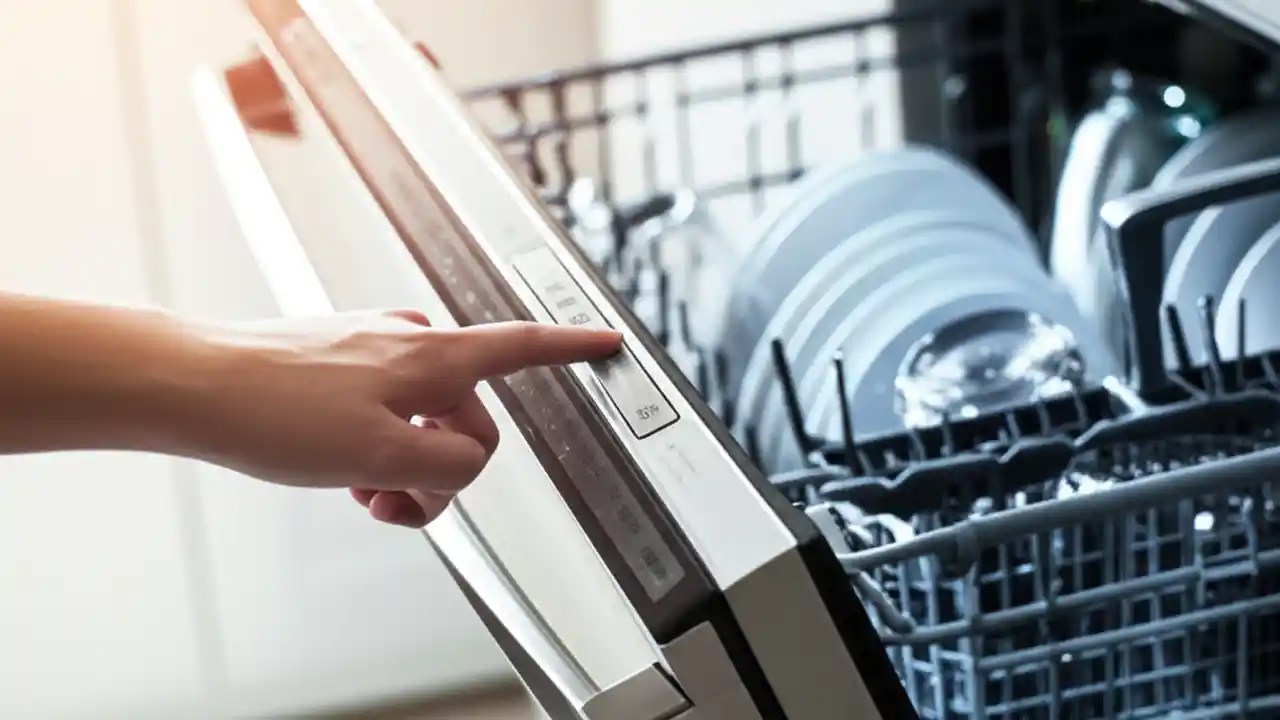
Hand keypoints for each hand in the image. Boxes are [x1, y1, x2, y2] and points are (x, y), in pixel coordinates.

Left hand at [184, 310, 621, 527]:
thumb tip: (465, 464)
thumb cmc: (273, 410)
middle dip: (442, 469)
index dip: (572, 347)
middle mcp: (409, 343)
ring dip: (402, 465)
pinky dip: (373, 448)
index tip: (608, 341)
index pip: (522, 346)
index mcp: (432, 357)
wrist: (193, 386)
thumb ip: (447, 466)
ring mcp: (373, 350)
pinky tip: (337, 467)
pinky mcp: (340, 363)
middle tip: (392, 500)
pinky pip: (384, 412)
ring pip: (422, 421)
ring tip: (356, 486)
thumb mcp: (379, 457)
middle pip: (468, 417)